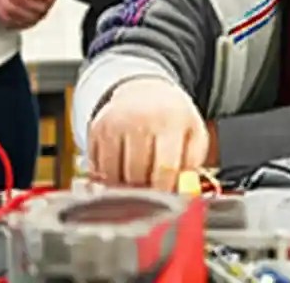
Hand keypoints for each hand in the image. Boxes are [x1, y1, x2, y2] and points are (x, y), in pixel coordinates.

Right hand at [87, 77, 209, 190]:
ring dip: (125, 187)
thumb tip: (183, 192)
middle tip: (151, 190)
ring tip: (139, 180)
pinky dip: (108, 178)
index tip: (167, 199)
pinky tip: (122, 171)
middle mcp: (139, 119)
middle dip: (145, 191)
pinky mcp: (96, 130)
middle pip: (136, 174)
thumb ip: (192, 164)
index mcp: (170, 121)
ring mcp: (114, 124)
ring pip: (113, 175)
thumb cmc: (172, 119)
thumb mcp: (193, 134)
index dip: (165, 190)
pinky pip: (98, 169)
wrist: (144, 91)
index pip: (164, 168)